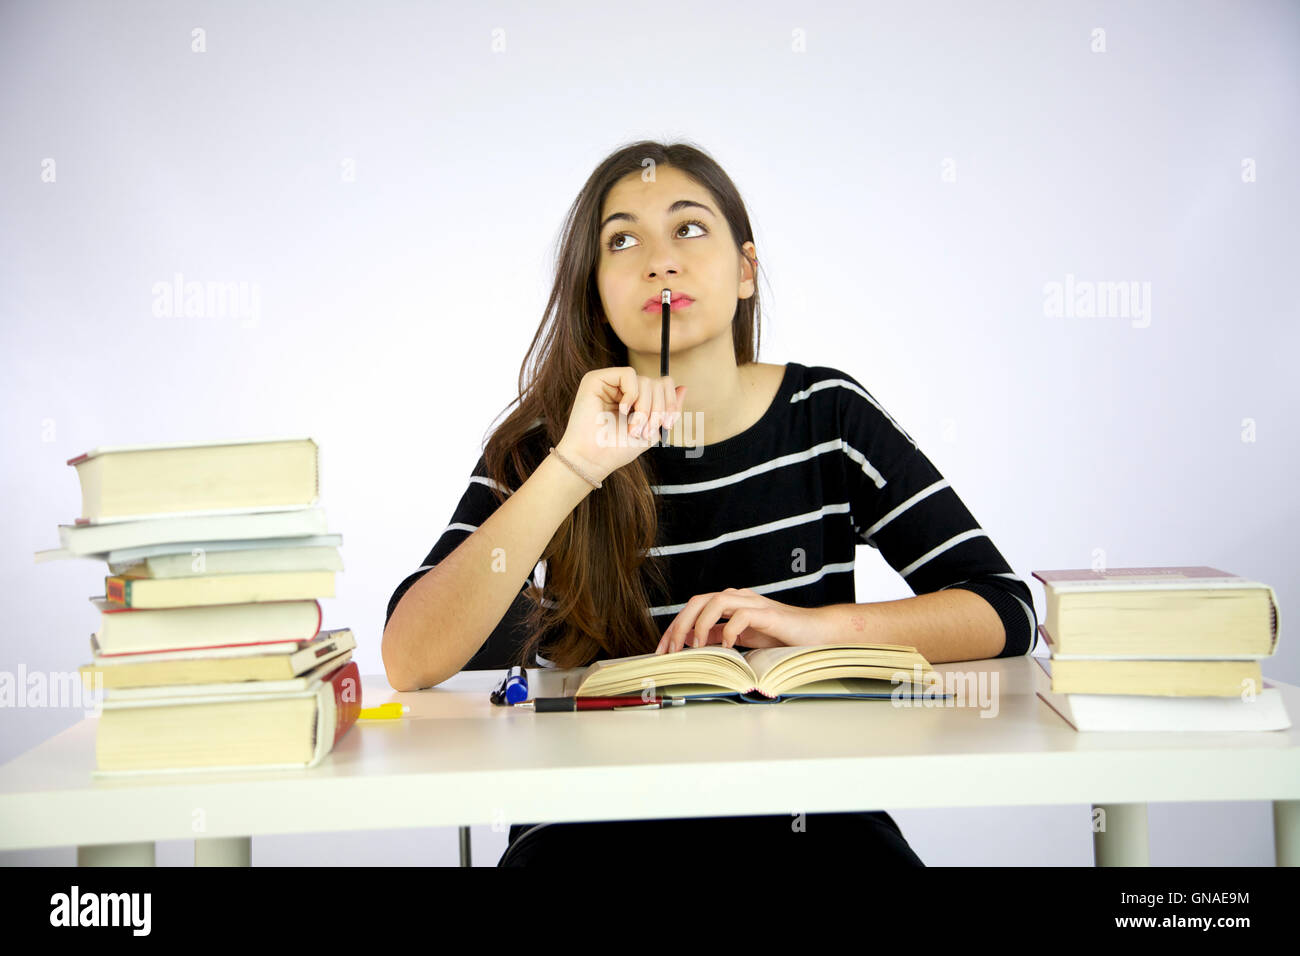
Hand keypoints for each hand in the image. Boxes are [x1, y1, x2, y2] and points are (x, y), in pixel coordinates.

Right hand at [557, 366, 686, 482]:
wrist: (593, 459)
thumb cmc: (617, 449)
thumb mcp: (652, 430)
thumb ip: (668, 409)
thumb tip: (684, 387)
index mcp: (635, 399)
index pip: (662, 385)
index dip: (670, 402)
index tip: (666, 425)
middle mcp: (622, 388)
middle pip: (657, 382)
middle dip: (658, 408)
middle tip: (647, 430)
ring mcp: (609, 382)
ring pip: (645, 380)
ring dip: (645, 408)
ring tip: (633, 427)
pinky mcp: (596, 379)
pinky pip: (628, 374)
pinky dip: (631, 394)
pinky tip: (622, 410)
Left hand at [653, 588, 825, 652]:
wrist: (814, 632)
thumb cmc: (779, 635)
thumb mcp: (741, 637)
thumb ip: (717, 635)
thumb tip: (688, 640)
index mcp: (729, 603)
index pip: (692, 608)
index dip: (673, 628)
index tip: (661, 651)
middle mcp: (737, 598)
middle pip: (698, 601)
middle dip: (679, 625)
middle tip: (671, 650)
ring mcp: (753, 603)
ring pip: (716, 602)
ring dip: (701, 625)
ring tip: (697, 646)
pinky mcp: (768, 613)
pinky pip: (742, 616)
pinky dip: (730, 630)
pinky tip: (729, 646)